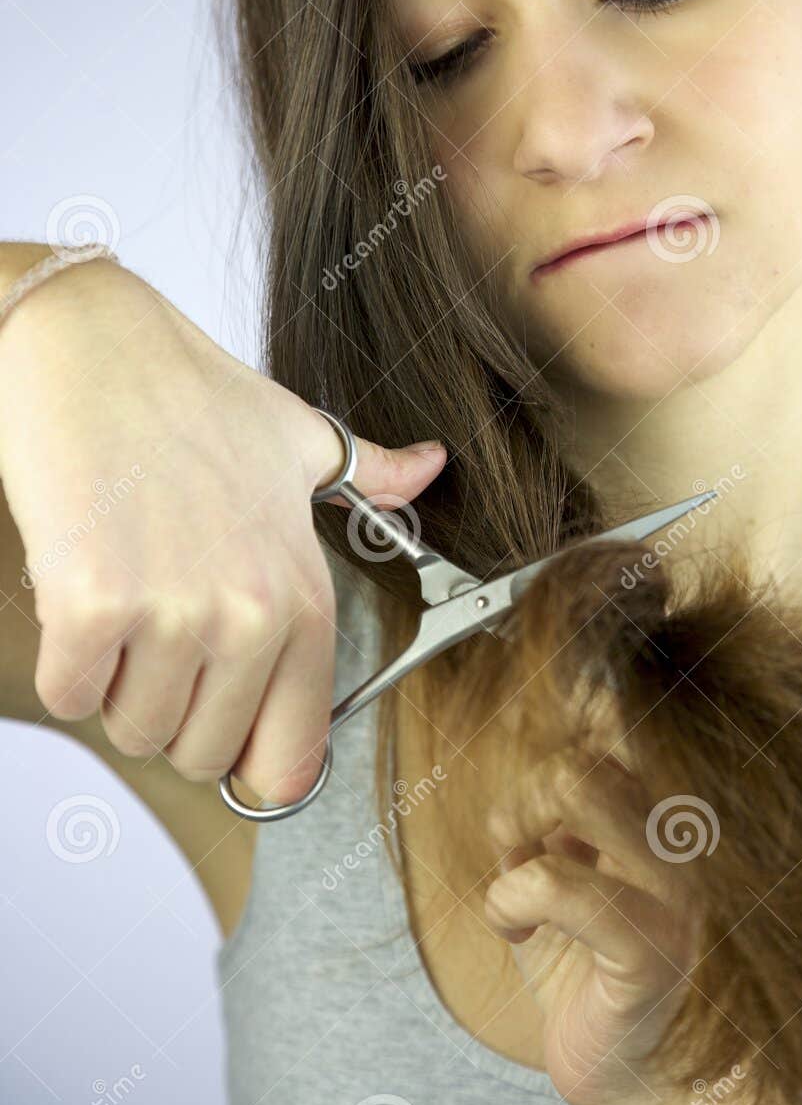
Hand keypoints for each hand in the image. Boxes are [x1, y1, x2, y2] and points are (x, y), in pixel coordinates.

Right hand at [0, 256, 447, 803]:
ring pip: (135, 731)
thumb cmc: (190, 393)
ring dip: (120, 684)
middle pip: (204, 755)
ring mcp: (174, 613)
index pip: (293, 755)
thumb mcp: (300, 436)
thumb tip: (430, 467)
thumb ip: (370, 475)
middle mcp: (251, 615)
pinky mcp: (94, 607)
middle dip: (173, 711)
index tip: (228, 733)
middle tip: (161, 635)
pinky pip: (75, 696)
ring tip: (126, 600)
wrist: (94, 346)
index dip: (253, 758)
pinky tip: (80, 596)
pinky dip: (68, 663)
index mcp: (305, 594)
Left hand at [482, 707, 704, 1104]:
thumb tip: (528, 731)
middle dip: (525, 795)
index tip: (541, 768)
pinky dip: (508, 900)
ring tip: (517, 887)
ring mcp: (679, 887)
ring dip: (514, 832)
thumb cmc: (592, 968)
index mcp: (670, 810)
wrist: (631, 1075)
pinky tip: (517, 931)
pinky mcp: (651, 945)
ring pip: (571, 780)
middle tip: (520, 850)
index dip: (571, 712)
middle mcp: (687, 835)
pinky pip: (554, 880)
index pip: (626, 712)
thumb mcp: (573, 864)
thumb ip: (561, 803)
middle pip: (583, 740)